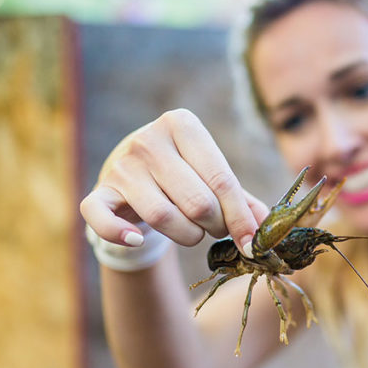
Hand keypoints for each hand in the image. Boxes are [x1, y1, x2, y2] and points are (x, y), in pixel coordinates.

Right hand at [79, 109, 268, 254]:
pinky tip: (136, 239)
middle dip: (215, 226)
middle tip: (216, 230)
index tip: (252, 243)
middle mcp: (149, 140)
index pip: (221, 180)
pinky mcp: (101, 191)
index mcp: (182, 124)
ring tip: (193, 232)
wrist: (132, 170)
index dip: (240, 217)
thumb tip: (266, 225)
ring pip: (164, 217)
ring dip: (187, 236)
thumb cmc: (183, 172)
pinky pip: (103, 219)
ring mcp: (122, 166)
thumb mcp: (210, 174)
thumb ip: (240, 198)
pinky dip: (119, 234)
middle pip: (197, 202)